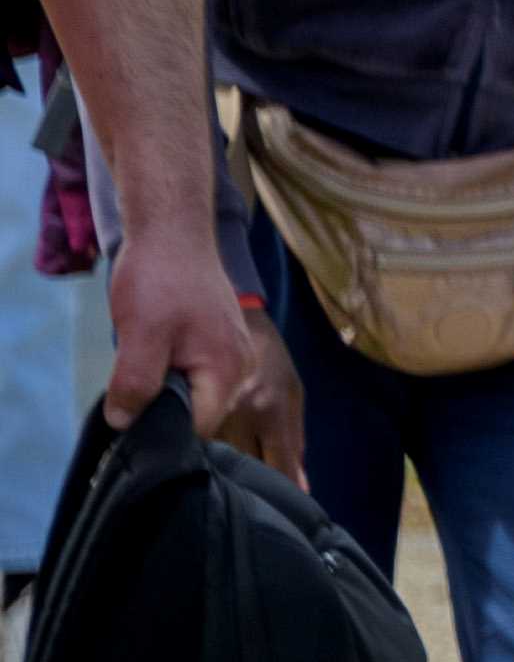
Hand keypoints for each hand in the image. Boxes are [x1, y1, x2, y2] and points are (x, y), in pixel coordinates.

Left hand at [104, 247, 296, 480]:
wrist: (173, 231)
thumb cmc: (159, 281)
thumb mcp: (138, 336)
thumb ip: (133, 384)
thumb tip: (123, 424)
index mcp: (227, 371)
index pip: (200, 427)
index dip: (164, 430)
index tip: (133, 421)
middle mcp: (241, 367)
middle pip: (203, 412)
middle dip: (166, 407)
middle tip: (131, 388)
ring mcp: (236, 352)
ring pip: (200, 391)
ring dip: (169, 386)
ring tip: (143, 362)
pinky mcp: (224, 340)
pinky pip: (201, 372)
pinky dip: (176, 369)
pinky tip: (156, 351)